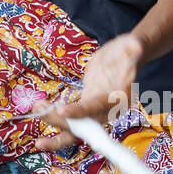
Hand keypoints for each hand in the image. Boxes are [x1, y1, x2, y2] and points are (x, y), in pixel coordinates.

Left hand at [33, 33, 141, 150]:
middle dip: (61, 122)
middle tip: (39, 111)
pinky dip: (55, 118)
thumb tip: (137, 46)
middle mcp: (107, 110)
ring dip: (54, 122)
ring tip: (36, 109)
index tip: (61, 111)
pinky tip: (40, 110)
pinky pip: (71, 119)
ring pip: (76, 127)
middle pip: (84, 124)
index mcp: (118, 98)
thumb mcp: (130, 46)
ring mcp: (96, 110)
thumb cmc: (130, 50)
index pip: (97, 107)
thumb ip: (133, 48)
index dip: (80, 111)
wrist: (126, 57)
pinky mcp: (87, 106)